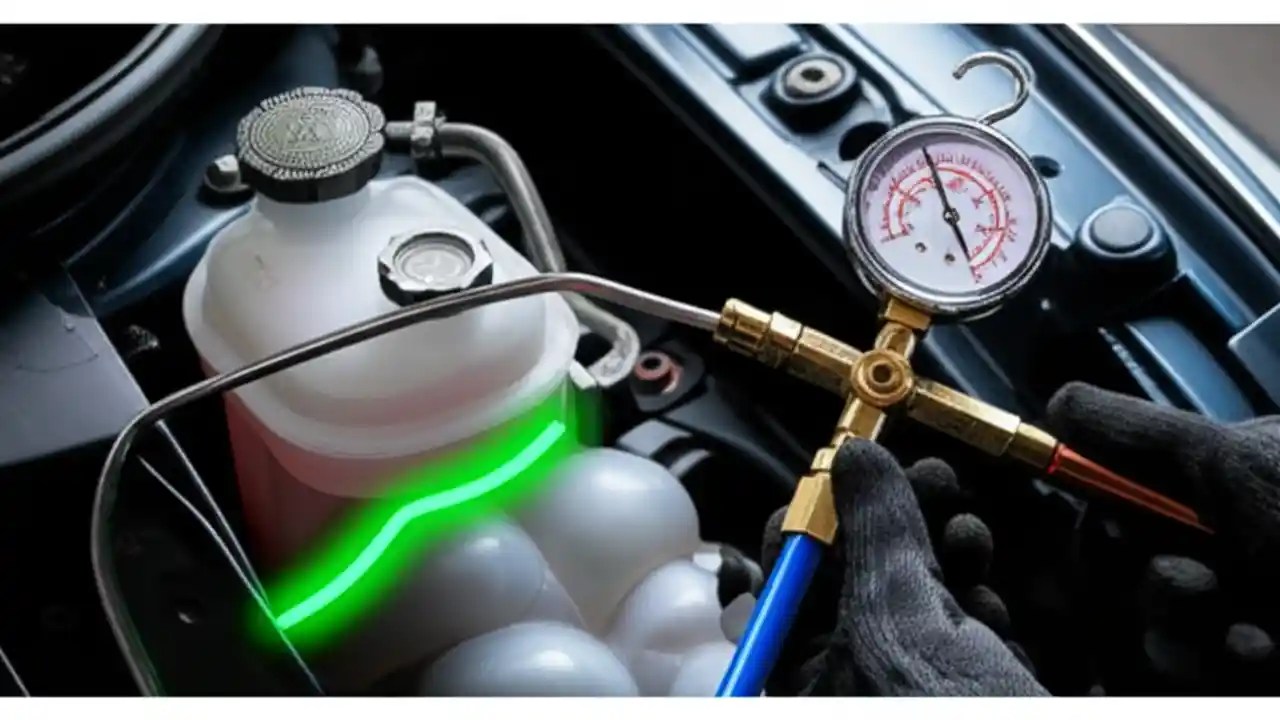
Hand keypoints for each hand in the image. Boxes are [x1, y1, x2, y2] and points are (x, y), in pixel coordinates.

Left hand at [761, 439, 1046, 695]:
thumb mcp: (903, 628)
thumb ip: (879, 539)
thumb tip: (857, 460)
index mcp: (802, 681)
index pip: (789, 577)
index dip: (819, 515)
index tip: (853, 466)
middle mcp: (846, 687)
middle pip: (856, 579)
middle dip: (899, 526)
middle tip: (933, 476)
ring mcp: (906, 691)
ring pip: (913, 600)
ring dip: (944, 557)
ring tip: (968, 535)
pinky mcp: (962, 695)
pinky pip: (957, 636)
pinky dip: (976, 605)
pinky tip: (993, 595)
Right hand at [1045, 382, 1279, 690]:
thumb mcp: (1235, 464)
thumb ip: (1141, 434)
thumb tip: (1060, 399)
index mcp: (1219, 487)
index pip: (1117, 504)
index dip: (1104, 525)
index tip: (1113, 530)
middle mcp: (1226, 544)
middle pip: (1130, 575)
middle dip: (1153, 585)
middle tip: (1197, 580)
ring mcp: (1248, 610)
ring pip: (1161, 634)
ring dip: (1194, 637)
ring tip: (1254, 635)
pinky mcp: (1255, 663)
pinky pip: (1204, 673)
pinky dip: (1236, 666)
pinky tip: (1270, 655)